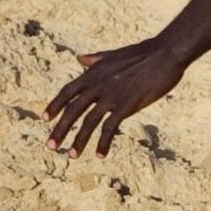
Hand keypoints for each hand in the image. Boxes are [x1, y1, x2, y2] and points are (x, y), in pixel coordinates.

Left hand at [44, 39, 185, 158]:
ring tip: (71, 156)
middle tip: (50, 146)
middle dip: (60, 129)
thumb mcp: (113, 55)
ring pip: (88, 121)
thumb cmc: (143, 54)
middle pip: (72, 110)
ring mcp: (111, 95)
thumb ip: (95, 59)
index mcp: (94, 73)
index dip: (55, 105)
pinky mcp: (126, 105)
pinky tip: (100, 154)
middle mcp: (98, 85)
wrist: (165, 54)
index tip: (44, 118)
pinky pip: (110, 127)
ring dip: (78, 140)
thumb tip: (79, 58)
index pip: (68, 91)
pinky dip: (103, 142)